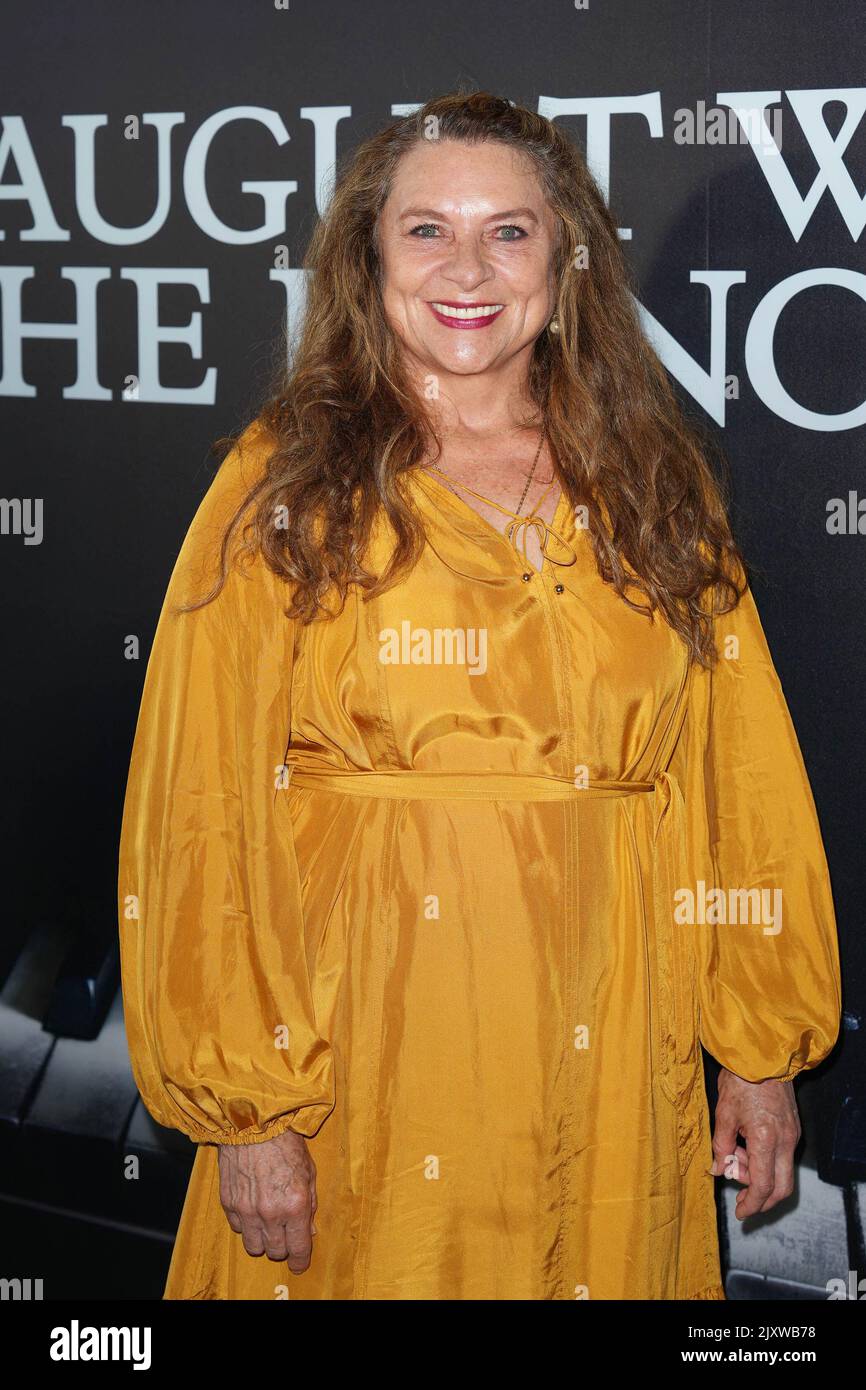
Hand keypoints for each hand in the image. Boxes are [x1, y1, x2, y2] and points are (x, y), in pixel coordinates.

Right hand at [218, 1128, 317, 1272]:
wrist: (253, 1123)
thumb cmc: (285, 1142)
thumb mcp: (308, 1171)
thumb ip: (310, 1204)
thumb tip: (309, 1230)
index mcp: (296, 1204)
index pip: (299, 1248)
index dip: (301, 1260)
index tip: (300, 1264)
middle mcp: (271, 1212)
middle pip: (275, 1251)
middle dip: (283, 1247)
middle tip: (285, 1236)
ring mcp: (247, 1210)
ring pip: (254, 1246)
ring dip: (262, 1240)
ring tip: (267, 1226)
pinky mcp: (229, 1203)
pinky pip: (238, 1228)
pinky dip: (246, 1225)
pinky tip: (252, 1209)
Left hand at [709, 1069, 800, 1218]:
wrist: (762, 1055)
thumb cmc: (740, 1080)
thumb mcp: (723, 1113)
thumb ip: (721, 1145)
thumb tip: (718, 1169)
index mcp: (765, 1140)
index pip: (762, 1186)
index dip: (751, 1204)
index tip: (740, 1213)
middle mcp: (785, 1141)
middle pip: (781, 1187)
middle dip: (762, 1200)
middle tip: (742, 1200)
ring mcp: (792, 1134)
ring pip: (782, 1172)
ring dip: (759, 1175)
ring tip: (735, 1155)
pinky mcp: (793, 1127)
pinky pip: (782, 1155)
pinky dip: (765, 1160)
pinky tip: (746, 1146)